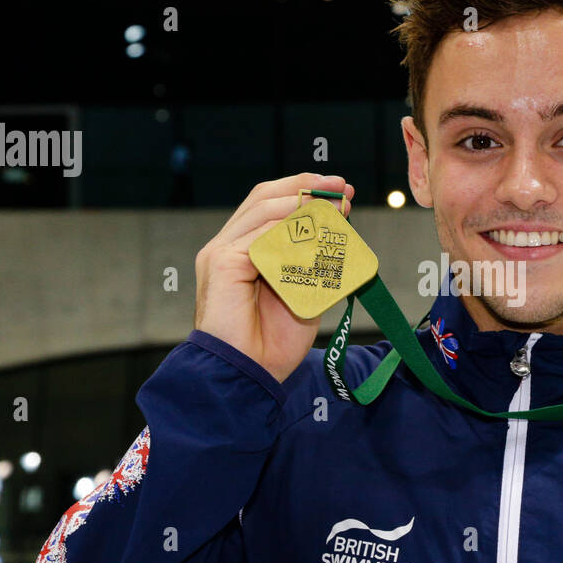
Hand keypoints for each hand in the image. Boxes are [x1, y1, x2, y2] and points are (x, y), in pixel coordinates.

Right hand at [194, 173, 354, 383]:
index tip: (341, 190)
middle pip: (265, 196)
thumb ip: (313, 263)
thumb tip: (339, 232)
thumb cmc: (272, 343)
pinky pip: (261, 234)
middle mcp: (229, 246)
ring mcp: (221, 252)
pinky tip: (317, 230)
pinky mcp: (221, 262)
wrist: (247, 375)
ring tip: (336, 206)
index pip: (272, 205)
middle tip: (341, 187)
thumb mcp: (304, 295)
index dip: (306, 192)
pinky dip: (291, 229)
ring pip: (265, 209)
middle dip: (307, 187)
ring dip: (304, 203)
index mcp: (244, 251)